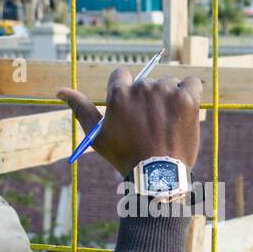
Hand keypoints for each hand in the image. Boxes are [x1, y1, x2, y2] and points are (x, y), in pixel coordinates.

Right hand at [56, 66, 201, 177]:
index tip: (132, 110)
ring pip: (168, 83)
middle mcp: (142, 88)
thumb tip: (60, 90)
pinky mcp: (188, 98)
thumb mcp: (97, 135)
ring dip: (169, 98)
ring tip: (167, 124)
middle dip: (148, 100)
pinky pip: (193, 83)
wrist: (158, 176)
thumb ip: (80, 108)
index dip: (127, 93)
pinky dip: (190, 93)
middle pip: (146, 82)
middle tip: (151, 126)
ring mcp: (166, 91)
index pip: (121, 75)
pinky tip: (184, 112)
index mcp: (119, 94)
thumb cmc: (124, 157)